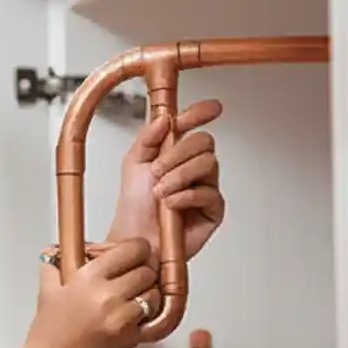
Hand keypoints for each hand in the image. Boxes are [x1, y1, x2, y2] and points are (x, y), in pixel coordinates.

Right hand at [23, 238, 158, 347]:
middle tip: (133, 277)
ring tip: (132, 299)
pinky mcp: (130, 337)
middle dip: (143, 272)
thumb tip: (54, 254)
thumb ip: (53, 268)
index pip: (132, 249)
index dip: (137, 249)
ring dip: (147, 294)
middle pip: (147, 270)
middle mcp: (107, 295)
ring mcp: (121, 317)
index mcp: (87, 279)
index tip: (133, 253)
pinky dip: (146, 315)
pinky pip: (152, 317)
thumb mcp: (47, 295)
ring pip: (153, 294)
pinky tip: (132, 317)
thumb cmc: (48, 338)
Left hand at [107, 100, 225, 259]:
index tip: (211, 108)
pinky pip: (209, 193)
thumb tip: (164, 119)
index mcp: (175, 153)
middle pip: (204, 142)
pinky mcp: (213, 209)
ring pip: (208, 164)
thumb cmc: (135, 207)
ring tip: (160, 192)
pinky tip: (171, 204)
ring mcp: (206, 187)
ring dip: (179, 176)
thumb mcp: (134, 164)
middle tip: (157, 171)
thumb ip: (148, 138)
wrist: (136, 239)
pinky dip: (186, 196)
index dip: (201, 114)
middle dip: (178, 154)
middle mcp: (193, 167)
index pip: (194, 127)